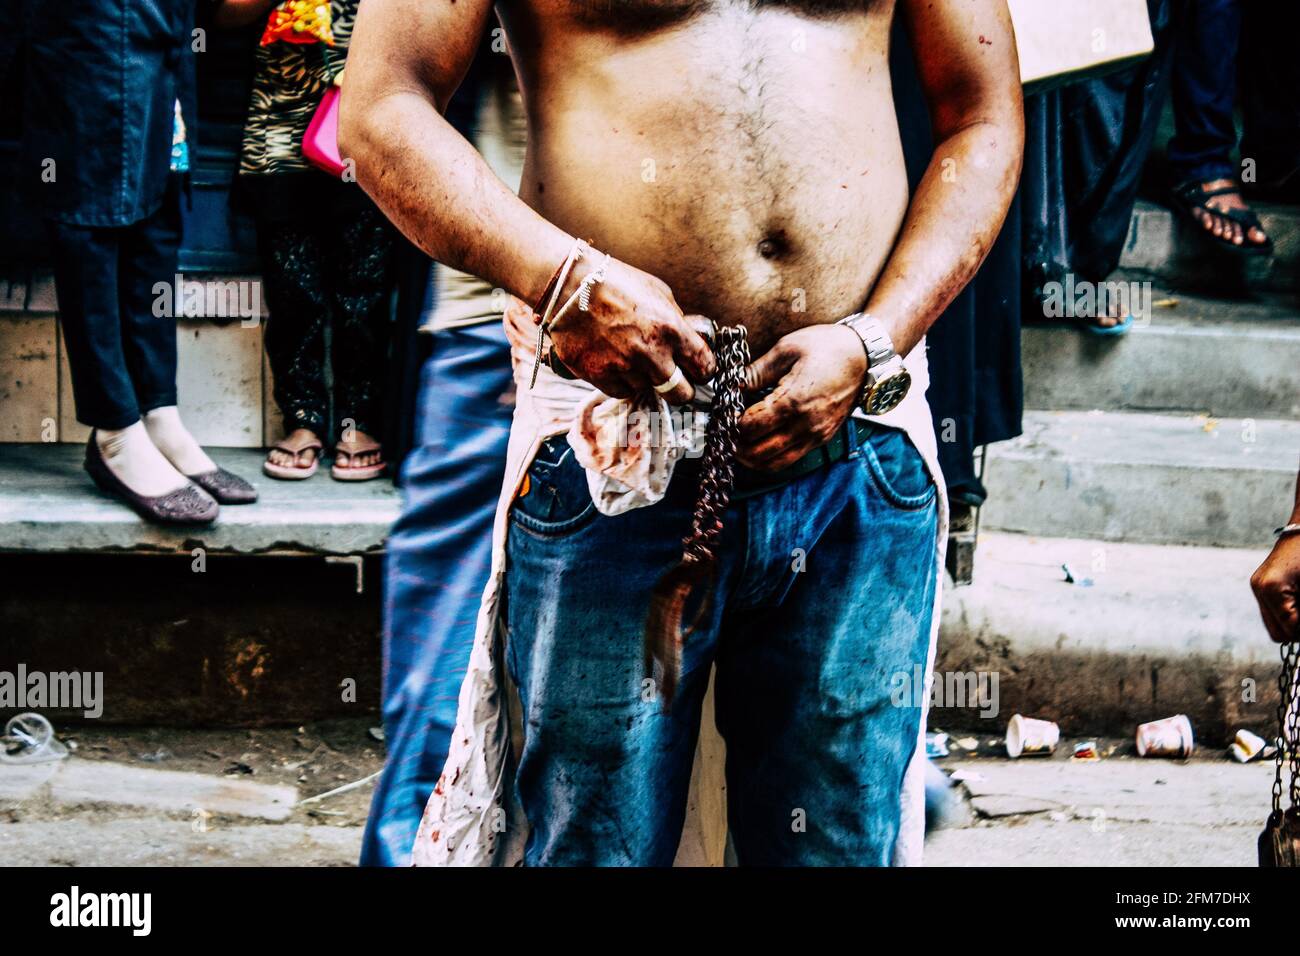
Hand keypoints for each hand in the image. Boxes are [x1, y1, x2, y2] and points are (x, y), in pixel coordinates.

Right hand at [546, 255, 713, 403]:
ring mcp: (624, 367)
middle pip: (680, 393)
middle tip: (674, 381)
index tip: (698, 372)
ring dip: (643, 378)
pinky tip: (615, 363)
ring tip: (630, 356)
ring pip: (646, 389)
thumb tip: (688, 341)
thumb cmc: (616, 283)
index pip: (703, 366)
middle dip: (681, 389)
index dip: (703, 371)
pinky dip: (621, 381)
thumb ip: (676, 320)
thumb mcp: (658, 292)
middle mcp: (651, 353)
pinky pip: (621, 391)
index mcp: (671, 329)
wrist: (570, 286)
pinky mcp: (599, 375)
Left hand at [737, 324, 866, 471]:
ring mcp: (816, 435)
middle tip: (724, 432)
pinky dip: (770, 458)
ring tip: (737, 443)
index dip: (731, 423)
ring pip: (774, 463)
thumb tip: (732, 384)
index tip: (723, 413)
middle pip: (758, 452)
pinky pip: (790, 459)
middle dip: (736, 446)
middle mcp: (806, 424)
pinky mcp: (822, 439)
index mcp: (794, 401)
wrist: (866, 357)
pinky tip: (760, 444)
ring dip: (751, 458)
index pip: (750, 426)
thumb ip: (756, 371)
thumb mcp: (787, 349)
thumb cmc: (828, 348)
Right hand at [1251, 531, 1299, 643]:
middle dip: (1296, 630)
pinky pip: (1272, 612)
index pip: (1289, 629)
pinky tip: (1296, 603)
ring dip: (1291, 623)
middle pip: (1278, 633)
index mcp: (1272, 588)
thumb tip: (1299, 630)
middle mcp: (1259, 588)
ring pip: (1274, 625)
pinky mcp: (1260, 584)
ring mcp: (1257, 586)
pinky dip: (1287, 613)